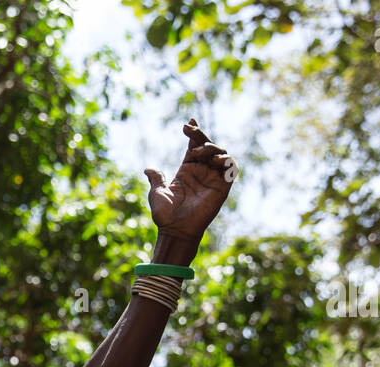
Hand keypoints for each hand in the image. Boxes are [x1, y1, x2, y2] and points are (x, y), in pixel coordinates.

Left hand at [144, 119, 235, 246]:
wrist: (175, 230)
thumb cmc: (165, 215)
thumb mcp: (157, 192)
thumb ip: (157, 178)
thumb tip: (148, 169)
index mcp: (186, 171)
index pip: (194, 146)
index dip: (194, 134)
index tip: (188, 123)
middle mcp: (201, 172)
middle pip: (207, 146)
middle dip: (200, 135)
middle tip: (190, 132)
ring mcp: (212, 179)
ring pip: (221, 154)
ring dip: (212, 148)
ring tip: (199, 153)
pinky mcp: (222, 188)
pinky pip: (231, 168)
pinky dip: (227, 160)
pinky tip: (215, 161)